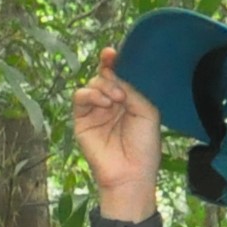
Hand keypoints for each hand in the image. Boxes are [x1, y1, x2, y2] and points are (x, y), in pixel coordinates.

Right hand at [69, 49, 166, 219]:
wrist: (131, 174)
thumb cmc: (144, 146)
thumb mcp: (147, 111)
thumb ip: (132, 89)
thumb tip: (113, 74)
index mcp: (129, 99)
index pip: (119, 75)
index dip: (115, 62)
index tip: (114, 52)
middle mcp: (112, 102)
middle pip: (104, 75)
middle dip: (110, 72)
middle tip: (118, 82)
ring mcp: (96, 110)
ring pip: (93, 84)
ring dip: (104, 86)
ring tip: (116, 100)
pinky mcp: (82, 120)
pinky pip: (80, 97)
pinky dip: (91, 95)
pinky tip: (105, 103)